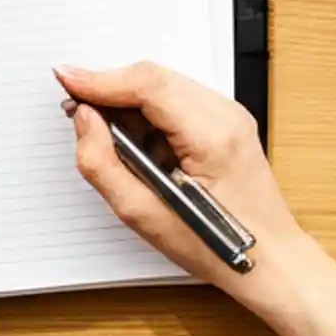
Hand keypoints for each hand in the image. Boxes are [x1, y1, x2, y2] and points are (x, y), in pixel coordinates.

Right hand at [55, 62, 335, 335]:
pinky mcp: (225, 120)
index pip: (147, 85)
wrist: (270, 260)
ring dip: (126, 97)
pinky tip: (132, 135)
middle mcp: (226, 115)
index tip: (66, 78)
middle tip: (76, 108)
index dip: (100, 79)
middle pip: (153, 76)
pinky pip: (175, 96)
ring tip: (102, 128)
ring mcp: (229, 114)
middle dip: (108, 86)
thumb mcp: (143, 215)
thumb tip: (84, 119)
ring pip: (162, 82)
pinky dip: (145, 107)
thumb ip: (103, 163)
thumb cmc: (216, 246)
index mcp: (211, 136)